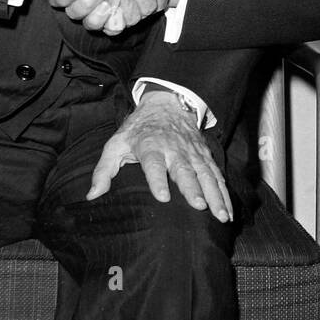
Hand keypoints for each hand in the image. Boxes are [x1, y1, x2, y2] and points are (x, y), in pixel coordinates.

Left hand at [87, 92, 231, 221]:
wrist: (167, 104)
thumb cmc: (138, 130)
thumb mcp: (116, 144)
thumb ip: (104, 170)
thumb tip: (92, 195)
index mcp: (150, 147)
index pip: (154, 164)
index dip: (158, 180)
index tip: (163, 197)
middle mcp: (174, 149)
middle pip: (184, 170)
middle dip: (193, 188)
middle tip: (199, 206)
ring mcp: (192, 153)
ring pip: (206, 174)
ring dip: (214, 194)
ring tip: (220, 215)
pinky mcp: (205, 156)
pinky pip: (216, 175)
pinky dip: (224, 193)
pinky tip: (227, 211)